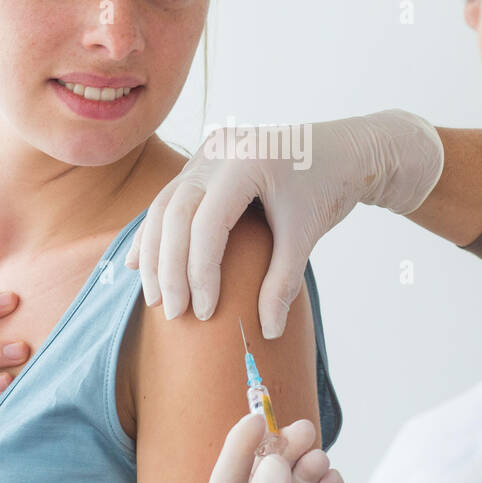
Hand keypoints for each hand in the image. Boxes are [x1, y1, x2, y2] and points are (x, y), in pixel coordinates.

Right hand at [126, 109, 443, 337]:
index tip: (206, 312)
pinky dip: (154, 231)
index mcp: (246, 162)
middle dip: (169, 268)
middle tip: (172, 312)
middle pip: (175, 214)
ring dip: (154, 253)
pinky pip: (169, 196)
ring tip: (153, 296)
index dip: (201, 273)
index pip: (207, 225)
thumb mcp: (306, 235)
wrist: (342, 150)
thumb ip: (283, 282)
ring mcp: (207, 153)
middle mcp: (218, 151)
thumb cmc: (328, 187)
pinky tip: (138, 261)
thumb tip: (266, 332)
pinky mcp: (202, 160)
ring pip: (163, 204)